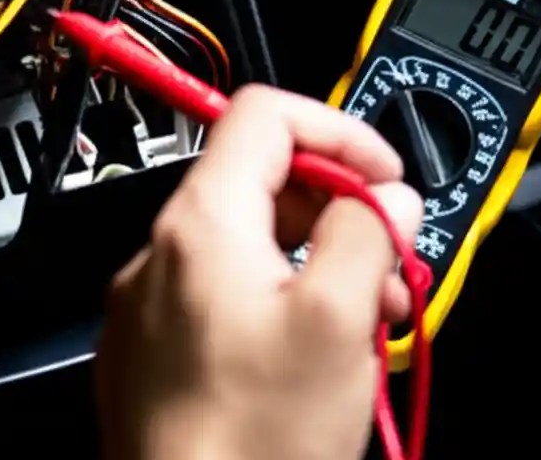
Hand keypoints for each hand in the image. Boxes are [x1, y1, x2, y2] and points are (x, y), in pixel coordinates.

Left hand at [95, 86, 422, 459]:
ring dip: (317, 266)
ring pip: (249, 246)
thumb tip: (383, 196)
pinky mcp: (157, 353)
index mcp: (201, 223)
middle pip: (263, 182)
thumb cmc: (248, 443)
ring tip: (361, 328)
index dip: (339, 132)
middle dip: (340, 213)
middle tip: (387, 269)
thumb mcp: (339, 319)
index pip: (266, 114)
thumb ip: (367, 232)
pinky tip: (313, 362)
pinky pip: (224, 298)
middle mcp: (163, 254)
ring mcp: (152, 306)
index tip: (385, 177)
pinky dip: (278, 307)